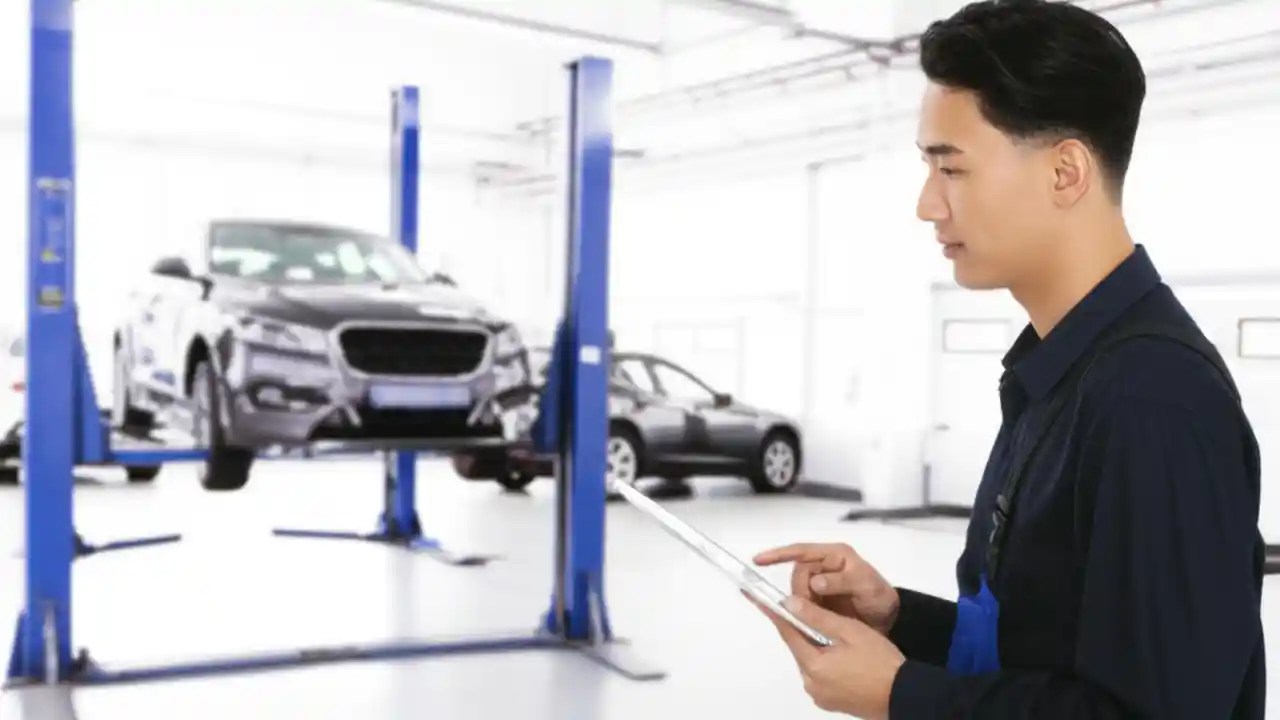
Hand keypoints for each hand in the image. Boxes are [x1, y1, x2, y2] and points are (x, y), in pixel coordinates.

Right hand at [754, 542, 899, 635]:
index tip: (758, 561)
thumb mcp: (866, 586)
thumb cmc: (880, 597)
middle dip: (799, 593)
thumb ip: (841, 582)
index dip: (779, 554)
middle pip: (797, 576)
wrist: (891, 620)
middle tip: (810, 610)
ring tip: (816, 617)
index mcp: (834, 555)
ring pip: (798, 592)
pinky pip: (803, 605)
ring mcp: (820, 584)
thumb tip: (815, 582)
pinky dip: (803, 613)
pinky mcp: (819, 602)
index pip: (801, 551)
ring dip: (802, 605)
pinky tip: (809, 621)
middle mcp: (824, 566)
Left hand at [755, 594, 905, 718]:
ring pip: (811, 660)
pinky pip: (821, 675)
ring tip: (839, 636)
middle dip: (805, 629)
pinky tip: (844, 655)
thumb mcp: (851, 631)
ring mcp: (820, 696)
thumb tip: (788, 603)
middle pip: (800, 647)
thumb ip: (818, 617)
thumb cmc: (880, 660)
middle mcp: (811, 683)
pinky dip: (826, 661)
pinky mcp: (831, 702)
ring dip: (818, 646)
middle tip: (815, 612)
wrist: (906, 695)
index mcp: (813, 665)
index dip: (774, 612)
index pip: (787, 632)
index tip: (754, 595)